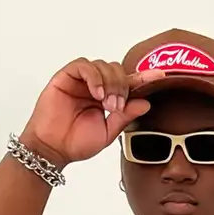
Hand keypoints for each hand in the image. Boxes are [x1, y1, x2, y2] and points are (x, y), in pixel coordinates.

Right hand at [18, 58, 165, 168]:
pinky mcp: (66, 76)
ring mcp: (81, 80)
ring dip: (109, 82)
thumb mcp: (109, 132)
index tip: (160, 75)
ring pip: (102, 66)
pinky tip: (96, 93)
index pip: (128, 83)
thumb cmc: (76, 142)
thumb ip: (126, 116)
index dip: (143, 78)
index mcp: (107, 98)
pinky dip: (94, 76)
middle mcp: (95, 86)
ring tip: (105, 103)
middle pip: (117, 70)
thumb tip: (146, 103)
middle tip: (116, 106)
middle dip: (122, 86)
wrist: (53, 149)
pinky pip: (84, 65)